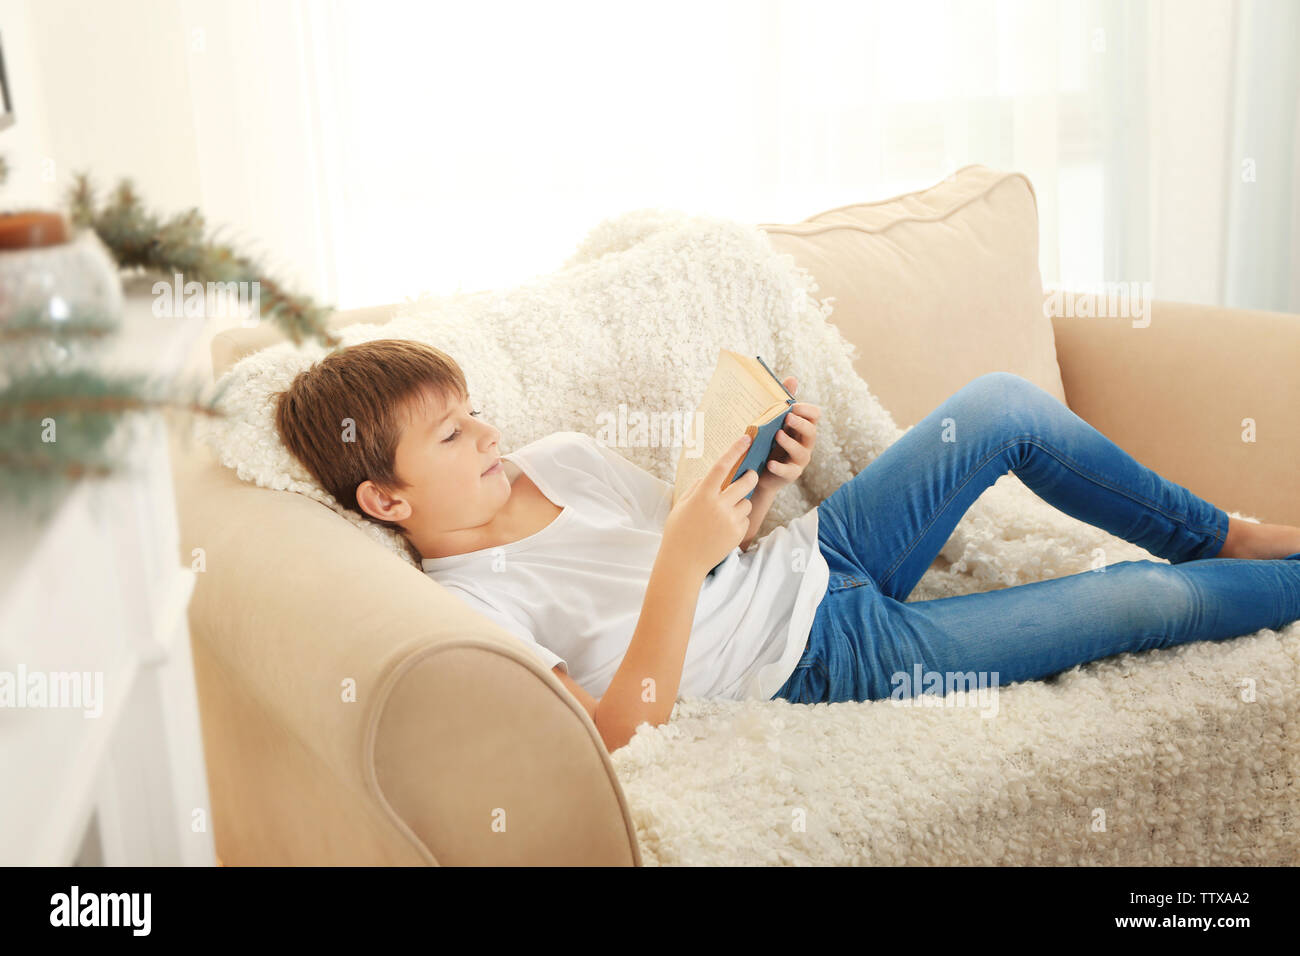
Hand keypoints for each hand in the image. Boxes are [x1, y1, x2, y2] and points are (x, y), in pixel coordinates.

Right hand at [662, 433, 759, 575]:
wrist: (684, 562)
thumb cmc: (679, 531)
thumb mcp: (682, 505)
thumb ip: (696, 488)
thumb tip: (709, 477)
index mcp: (702, 495)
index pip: (722, 466)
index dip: (735, 450)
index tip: (747, 438)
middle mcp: (718, 505)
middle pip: (745, 482)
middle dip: (750, 476)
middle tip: (749, 476)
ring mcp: (729, 520)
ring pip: (747, 502)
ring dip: (741, 502)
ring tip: (725, 513)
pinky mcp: (737, 533)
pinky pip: (745, 518)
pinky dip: (738, 519)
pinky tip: (724, 529)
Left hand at [756, 376, 819, 496]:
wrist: (758, 471)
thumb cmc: (768, 441)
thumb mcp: (773, 421)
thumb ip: (783, 402)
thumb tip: (792, 378)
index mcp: (802, 427)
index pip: (814, 415)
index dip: (807, 410)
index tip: (793, 406)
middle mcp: (805, 443)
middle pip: (811, 431)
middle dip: (800, 423)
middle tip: (788, 417)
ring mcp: (799, 460)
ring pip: (801, 451)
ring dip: (790, 442)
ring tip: (777, 435)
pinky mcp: (790, 474)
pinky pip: (788, 471)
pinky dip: (779, 467)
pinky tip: (770, 463)